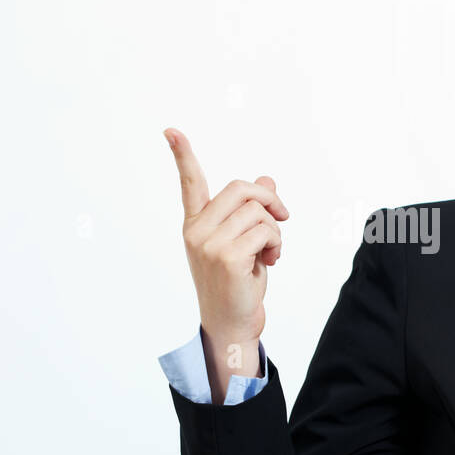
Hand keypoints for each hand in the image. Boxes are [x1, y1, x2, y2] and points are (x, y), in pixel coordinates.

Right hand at [165, 128, 287, 396]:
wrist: (231, 324)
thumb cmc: (237, 284)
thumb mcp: (244, 243)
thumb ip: (251, 212)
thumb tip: (267, 179)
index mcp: (196, 225)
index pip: (190, 183)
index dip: (182, 155)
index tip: (171, 130)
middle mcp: (197, 231)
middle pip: (241, 188)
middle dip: (268, 198)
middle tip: (283, 216)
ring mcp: (209, 244)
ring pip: (258, 211)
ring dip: (276, 229)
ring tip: (271, 252)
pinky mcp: (227, 257)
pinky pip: (266, 230)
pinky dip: (277, 243)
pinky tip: (269, 262)